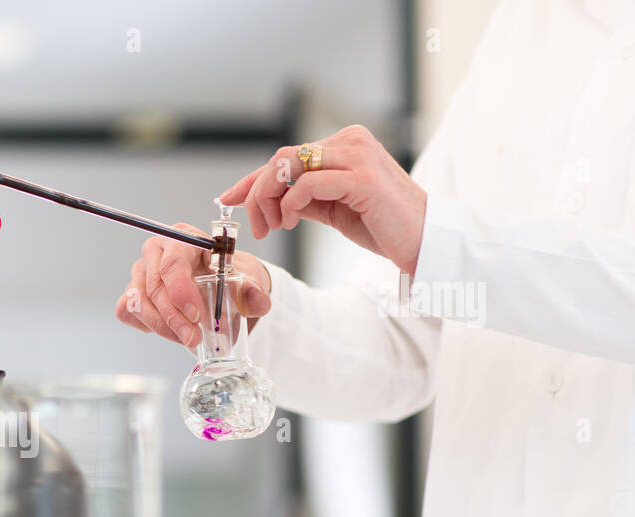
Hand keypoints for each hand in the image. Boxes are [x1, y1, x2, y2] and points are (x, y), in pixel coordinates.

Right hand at [115, 223, 271, 349]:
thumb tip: (253, 297)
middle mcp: (157, 251)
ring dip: (162, 326)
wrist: (220, 286)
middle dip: (174, 318)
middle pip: (155, 286)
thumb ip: (254, 291)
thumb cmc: (229, 278)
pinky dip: (145, 324)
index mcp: (183, 238)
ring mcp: (140, 271)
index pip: (173, 263)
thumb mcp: (248, 282)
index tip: (196, 316)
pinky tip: (168, 330)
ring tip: (187, 338)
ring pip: (138, 301)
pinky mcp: (132, 291)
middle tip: (193, 338)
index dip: (181, 292)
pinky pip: (127, 310)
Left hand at [220, 125, 426, 275]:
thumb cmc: (381, 225)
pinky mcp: (363, 178)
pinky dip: (289, 204)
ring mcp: (358, 156)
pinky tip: (289, 222)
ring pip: (289, 165)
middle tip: (257, 227)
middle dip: (256, 192)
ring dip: (268, 199)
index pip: (287, 156)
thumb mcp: (333, 209)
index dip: (252, 178)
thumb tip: (268, 199)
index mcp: (345, 144)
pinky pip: (308, 183)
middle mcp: (351, 141)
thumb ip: (303, 198)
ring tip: (272, 226)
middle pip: (282, 157)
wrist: (421, 241)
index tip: (227, 198)